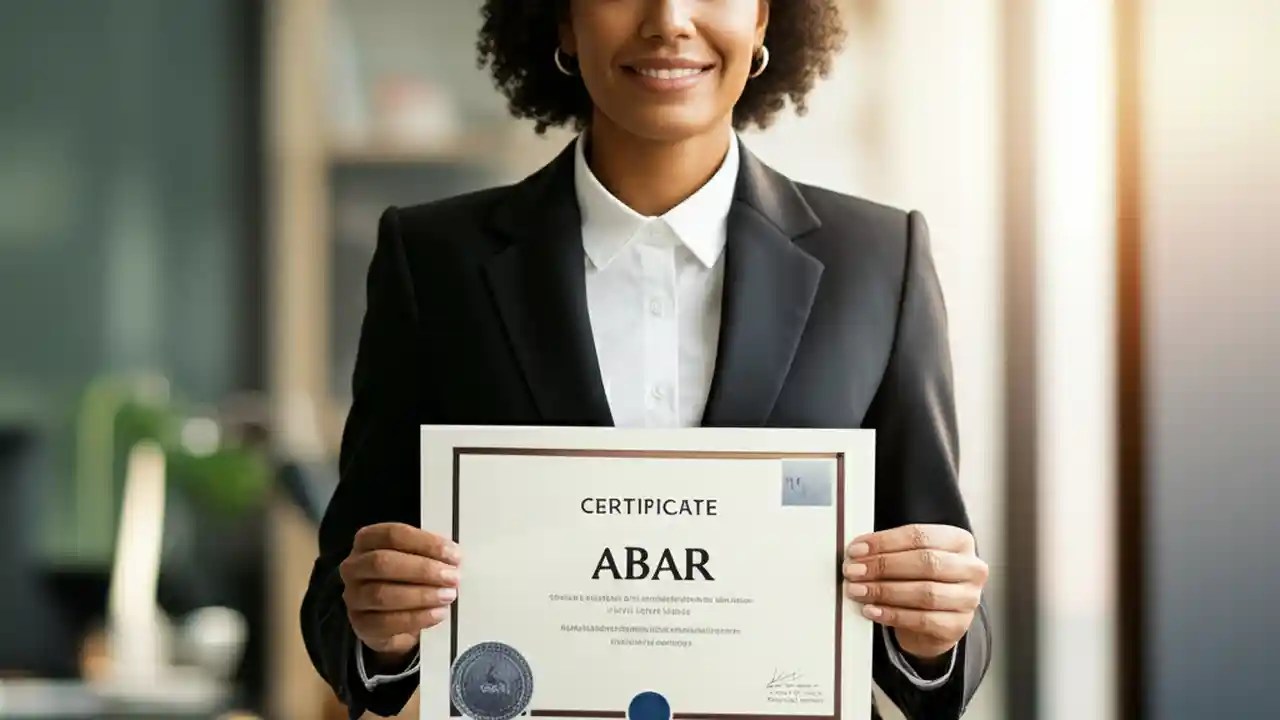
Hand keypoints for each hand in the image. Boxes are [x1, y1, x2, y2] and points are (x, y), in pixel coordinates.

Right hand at [339, 523, 460, 665]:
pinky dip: (416, 618)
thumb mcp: (414, 559)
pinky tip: (437, 614)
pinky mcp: (360, 625)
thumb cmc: (404, 580)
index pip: (393, 535)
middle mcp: (354, 567)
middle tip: (452, 577)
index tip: (453, 554)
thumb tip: (454, 559)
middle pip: (383, 563)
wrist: (390, 618)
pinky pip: (386, 622)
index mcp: (367, 541)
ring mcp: (354, 597)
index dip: (425, 543)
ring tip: (447, 596)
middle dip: (423, 570)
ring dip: (421, 595)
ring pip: (382, 594)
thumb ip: (429, 554)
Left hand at [843, 524, 986, 660]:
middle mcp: (970, 568)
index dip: (884, 542)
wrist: (937, 619)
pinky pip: (923, 620)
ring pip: (925, 592)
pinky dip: (893, 614)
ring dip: (884, 591)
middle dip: (883, 566)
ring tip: (858, 591)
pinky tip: (872, 610)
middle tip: (854, 571)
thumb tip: (857, 552)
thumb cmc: (922, 580)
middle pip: (925, 562)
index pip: (920, 536)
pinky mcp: (958, 625)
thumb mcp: (911, 557)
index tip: (857, 549)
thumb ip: (889, 551)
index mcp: (959, 540)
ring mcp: (968, 598)